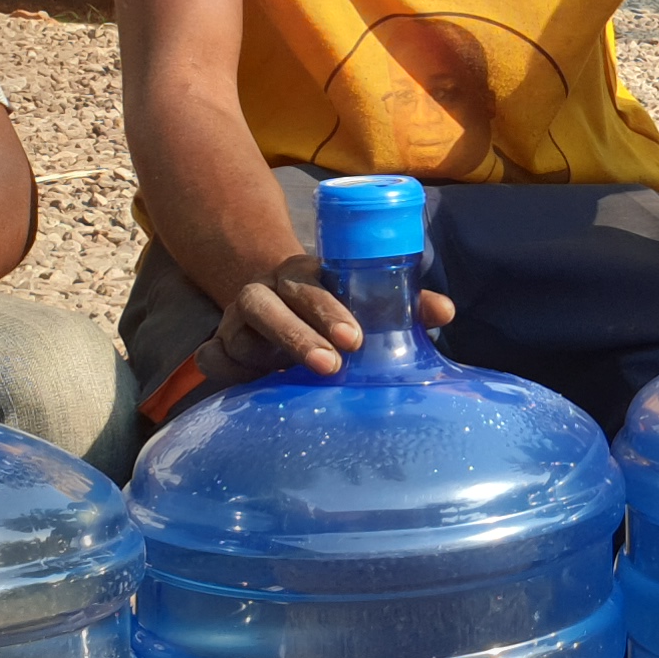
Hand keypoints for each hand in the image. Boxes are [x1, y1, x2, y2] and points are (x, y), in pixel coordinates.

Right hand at [200, 253, 457, 381]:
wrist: (275, 303)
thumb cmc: (333, 306)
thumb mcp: (362, 299)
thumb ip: (403, 305)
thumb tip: (446, 311)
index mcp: (302, 275)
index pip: (311, 283)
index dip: (329, 308)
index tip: (356, 338)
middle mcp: (265, 293)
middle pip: (272, 307)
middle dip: (301, 335)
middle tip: (334, 364)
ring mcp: (238, 322)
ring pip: (240, 334)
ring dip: (267, 356)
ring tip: (301, 379)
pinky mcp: (221, 348)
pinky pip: (212, 356)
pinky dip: (221, 366)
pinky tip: (242, 381)